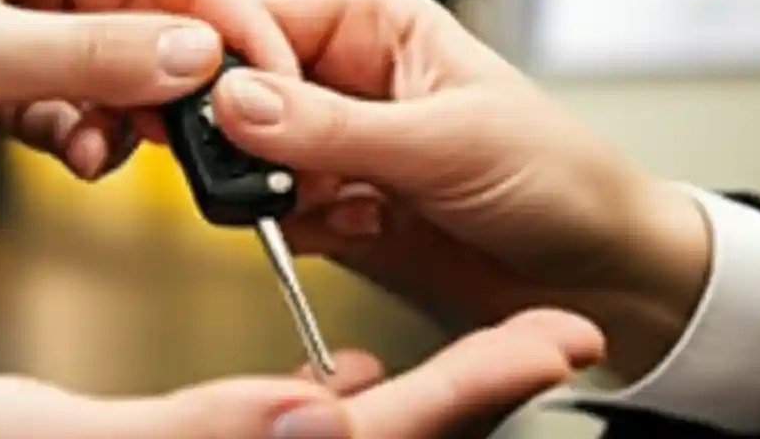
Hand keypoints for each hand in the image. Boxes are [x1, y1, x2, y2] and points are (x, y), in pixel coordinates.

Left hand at [0, 0, 296, 239]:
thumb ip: (90, 56)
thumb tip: (197, 54)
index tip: (256, 51)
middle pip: (133, 7)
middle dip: (166, 69)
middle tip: (206, 119)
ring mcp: (8, 25)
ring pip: (110, 63)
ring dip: (124, 112)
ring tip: (113, 149)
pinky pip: (75, 104)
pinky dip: (86, 136)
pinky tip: (78, 159)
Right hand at [0, 309, 602, 438]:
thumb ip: (202, 435)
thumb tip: (327, 422)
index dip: (475, 393)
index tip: (553, 343)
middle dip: (478, 386)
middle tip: (556, 330)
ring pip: (348, 432)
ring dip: (427, 390)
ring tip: (493, 334)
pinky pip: (288, 431)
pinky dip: (335, 398)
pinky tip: (351, 374)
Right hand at [202, 0, 708, 381]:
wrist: (600, 272)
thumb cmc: (558, 176)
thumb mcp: (444, 142)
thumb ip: (332, 127)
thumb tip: (235, 100)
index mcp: (374, 22)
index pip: (262, 17)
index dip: (225, 58)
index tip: (208, 109)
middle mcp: (346, 76)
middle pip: (244, 89)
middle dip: (248, 139)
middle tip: (269, 173)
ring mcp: (338, 144)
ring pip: (252, 157)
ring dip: (282, 190)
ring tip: (345, 204)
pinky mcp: (337, 204)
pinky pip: (278, 211)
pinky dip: (304, 228)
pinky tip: (364, 227)